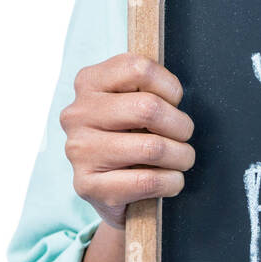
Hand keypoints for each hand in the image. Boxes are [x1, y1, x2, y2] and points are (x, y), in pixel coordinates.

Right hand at [60, 53, 195, 228]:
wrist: (113, 192)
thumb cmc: (133, 140)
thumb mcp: (136, 104)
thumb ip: (149, 89)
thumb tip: (173, 95)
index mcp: (89, 83)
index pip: (140, 69)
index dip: (171, 88)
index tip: (173, 104)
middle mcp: (77, 114)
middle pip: (148, 108)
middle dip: (181, 126)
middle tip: (183, 137)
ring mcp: (79, 151)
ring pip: (153, 148)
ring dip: (181, 157)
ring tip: (180, 161)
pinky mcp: (88, 186)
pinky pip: (148, 181)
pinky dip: (172, 182)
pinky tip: (170, 181)